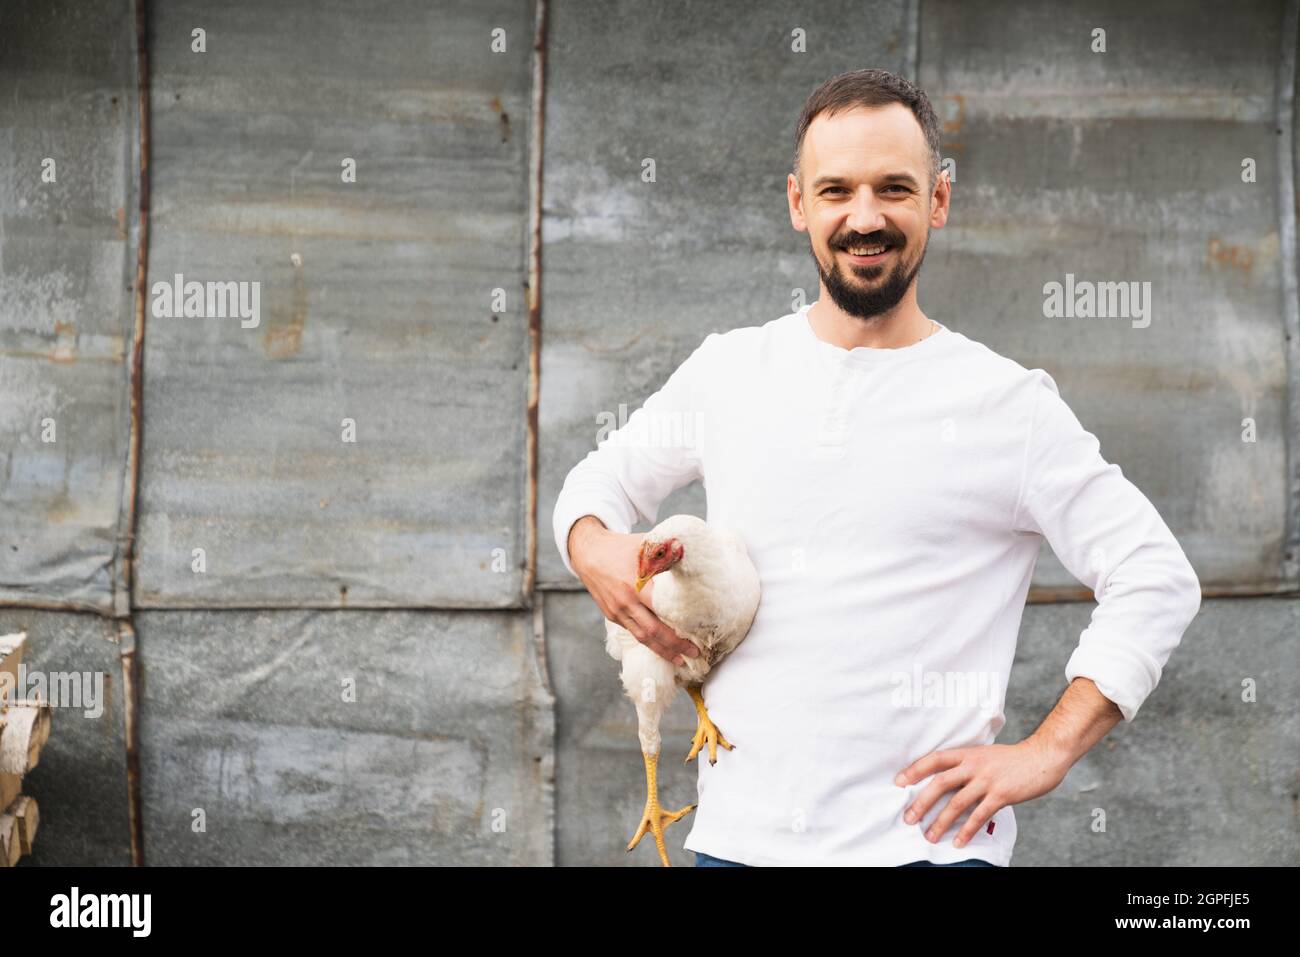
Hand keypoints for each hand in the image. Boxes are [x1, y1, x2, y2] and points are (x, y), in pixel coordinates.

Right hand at [568, 516, 700, 666]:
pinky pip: (632, 631)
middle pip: (653, 631)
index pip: (662, 610)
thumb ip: (667, 553)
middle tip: (694, 653)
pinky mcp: (611, 615)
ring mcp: (617, 611)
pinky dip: (648, 641)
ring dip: (662, 650)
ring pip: (642, 637)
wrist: (588, 552)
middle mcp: (625, 602)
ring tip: (679, 659)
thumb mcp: (644, 546)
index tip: (698, 631)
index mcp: (635, 584)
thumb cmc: (620, 547)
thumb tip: (695, 557)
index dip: (679, 624)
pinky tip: (661, 647)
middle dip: (674, 646)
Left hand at [894, 737, 1069, 848]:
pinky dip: (967, 830)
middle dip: (921, 802)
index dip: (915, 769)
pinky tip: (958, 841)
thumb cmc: (1012, 758)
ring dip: (941, 821)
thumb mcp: (984, 754)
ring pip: (957, 802)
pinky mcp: (1001, 795)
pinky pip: (979, 816)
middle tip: (908, 818)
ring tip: (929, 836)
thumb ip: (966, 763)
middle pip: (940, 783)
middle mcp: (974, 765)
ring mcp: (987, 780)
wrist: (1043, 756)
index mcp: (967, 753)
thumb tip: (945, 777)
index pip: (935, 759)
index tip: (899, 781)